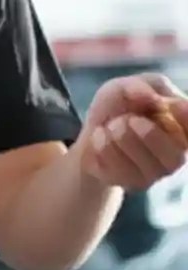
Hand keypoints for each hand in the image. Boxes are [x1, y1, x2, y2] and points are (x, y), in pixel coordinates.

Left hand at [80, 73, 187, 190]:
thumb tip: (151, 97)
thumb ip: (140, 85)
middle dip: (150, 135)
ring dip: (123, 138)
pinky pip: (119, 170)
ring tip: (112, 125)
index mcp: (183, 128)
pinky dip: (104, 147)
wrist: (91, 131)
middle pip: (175, 156)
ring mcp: (155, 173)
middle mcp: (175, 154)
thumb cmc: (118, 107)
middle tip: (130, 119)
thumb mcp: (125, 87)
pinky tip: (100, 137)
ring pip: (148, 166)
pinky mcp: (131, 183)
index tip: (174, 106)